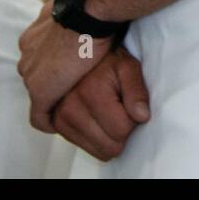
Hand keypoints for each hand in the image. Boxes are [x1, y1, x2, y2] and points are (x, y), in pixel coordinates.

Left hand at [17, 0, 110, 132]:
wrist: (87, 12)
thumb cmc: (86, 5)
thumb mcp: (72, 6)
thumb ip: (67, 13)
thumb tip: (79, 5)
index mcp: (33, 35)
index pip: (38, 55)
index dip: (52, 63)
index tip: (67, 67)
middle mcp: (27, 53)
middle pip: (35, 74)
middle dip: (50, 81)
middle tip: (71, 86)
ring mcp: (32, 74)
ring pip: (38, 93)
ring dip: (52, 98)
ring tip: (70, 104)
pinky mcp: (41, 92)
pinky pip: (40, 116)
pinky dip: (49, 121)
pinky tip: (62, 124)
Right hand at [51, 46, 149, 160]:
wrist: (80, 48)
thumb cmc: (108, 58)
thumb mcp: (128, 66)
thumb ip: (137, 90)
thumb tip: (141, 116)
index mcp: (91, 92)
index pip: (121, 131)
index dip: (132, 120)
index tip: (128, 103)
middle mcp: (70, 108)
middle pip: (109, 147)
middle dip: (120, 131)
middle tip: (118, 108)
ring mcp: (60, 119)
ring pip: (98, 151)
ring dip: (107, 136)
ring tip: (107, 110)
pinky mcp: (57, 125)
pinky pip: (85, 147)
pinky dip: (95, 138)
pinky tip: (96, 117)